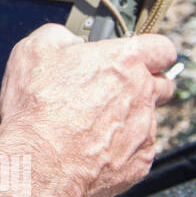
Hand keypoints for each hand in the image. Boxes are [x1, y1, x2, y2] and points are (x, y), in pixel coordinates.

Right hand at [0, 25, 177, 196]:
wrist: (39, 160)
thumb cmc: (38, 107)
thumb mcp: (33, 50)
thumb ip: (60, 36)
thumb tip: (69, 40)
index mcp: (123, 60)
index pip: (161, 47)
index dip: (150, 51)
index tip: (138, 57)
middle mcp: (142, 93)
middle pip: (162, 84)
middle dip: (143, 85)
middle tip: (112, 91)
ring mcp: (145, 129)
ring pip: (148, 119)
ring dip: (127, 119)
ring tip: (90, 125)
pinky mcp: (140, 161)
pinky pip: (138, 150)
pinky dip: (119, 148)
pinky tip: (91, 148)